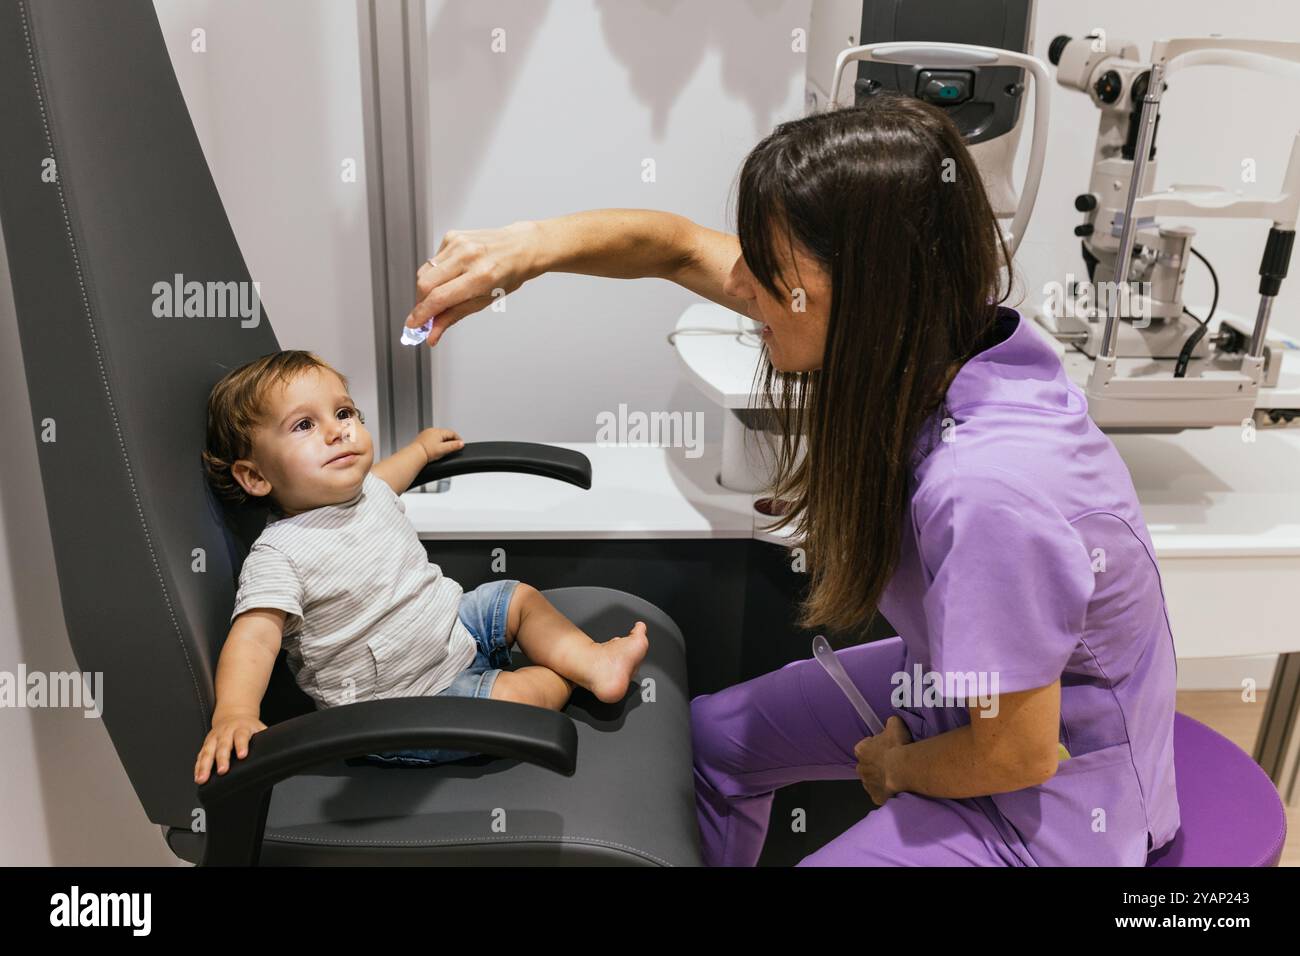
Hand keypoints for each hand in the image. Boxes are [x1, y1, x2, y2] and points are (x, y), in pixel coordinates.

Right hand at [194, 713, 266, 783]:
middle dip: (221, 759)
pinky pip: (200, 756)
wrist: (233, 715)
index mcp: (241, 728)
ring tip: (203, 779)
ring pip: (208, 752)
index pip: (242, 736)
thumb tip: (284, 748)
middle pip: (223, 746)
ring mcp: (214, 738)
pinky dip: (198, 767)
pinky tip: (198, 777)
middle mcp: (226, 733)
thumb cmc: (249, 726)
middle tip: (222, 771)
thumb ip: (267, 738)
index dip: (242, 745)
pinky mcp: (206, 744)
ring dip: (204, 766)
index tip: (242, 755)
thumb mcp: (259, 728)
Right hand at [406, 221, 538, 347]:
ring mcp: (459, 243)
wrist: (520, 247)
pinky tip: (452, 273)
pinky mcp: (452, 236)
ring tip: (442, 294)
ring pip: (425, 271)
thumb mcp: (484, 301)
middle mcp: (468, 257)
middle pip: (425, 284)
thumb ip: (453, 316)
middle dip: (420, 303)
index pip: (440, 298)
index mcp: (481, 276)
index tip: (413, 324)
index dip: (422, 314)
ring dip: (427, 289)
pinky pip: (433, 260)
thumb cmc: (507, 275)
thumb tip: (432, 334)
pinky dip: (436, 272)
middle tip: (425, 314)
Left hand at [417, 427, 463, 462]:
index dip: (458, 439)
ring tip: (445, 448)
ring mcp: (426, 433)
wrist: (414, 455)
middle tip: (454, 446)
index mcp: (439, 431)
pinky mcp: (422, 438)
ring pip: (439, 435)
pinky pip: (432, 438)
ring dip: (443, 440)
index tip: (460, 444)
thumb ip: (454, 446)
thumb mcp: (443, 450)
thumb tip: (461, 443)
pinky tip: (435, 448)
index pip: (452, 433)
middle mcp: (432, 430)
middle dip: (451, 439)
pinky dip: (436, 442)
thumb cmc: (426, 452)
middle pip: (446, 433)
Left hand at [853, 715, 912, 804]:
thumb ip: (890, 723)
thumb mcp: (895, 725)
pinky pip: (880, 794)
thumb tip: (891, 723)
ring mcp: (867, 784)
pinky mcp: (876, 797)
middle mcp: (860, 768)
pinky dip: (886, 792)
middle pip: (867, 765)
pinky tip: (895, 788)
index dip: (875, 747)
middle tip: (891, 763)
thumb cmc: (896, 745)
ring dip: (880, 778)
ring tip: (895, 776)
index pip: (864, 748)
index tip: (885, 748)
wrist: (902, 769)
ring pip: (872, 781)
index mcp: (861, 750)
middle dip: (876, 764)